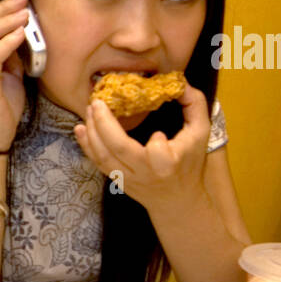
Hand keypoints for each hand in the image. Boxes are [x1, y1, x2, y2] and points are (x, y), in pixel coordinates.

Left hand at [73, 84, 211, 212]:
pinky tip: (80, 128)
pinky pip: (97, 163)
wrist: (176, 201)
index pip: (158, 150)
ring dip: (91, 132)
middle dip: (104, 123)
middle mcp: (144, 173)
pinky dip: (86, 146)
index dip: (157, 141)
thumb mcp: (200, 133)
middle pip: (119, 149)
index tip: (159, 133)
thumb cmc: (189, 163)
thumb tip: (179, 80)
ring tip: (89, 110)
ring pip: (103, 157)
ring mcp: (127, 178)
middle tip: (97, 102)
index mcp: (168, 163)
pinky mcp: (116, 180)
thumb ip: (195, 104)